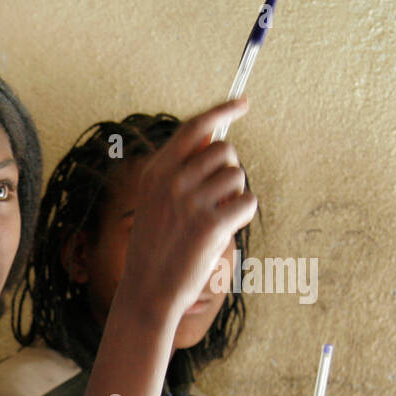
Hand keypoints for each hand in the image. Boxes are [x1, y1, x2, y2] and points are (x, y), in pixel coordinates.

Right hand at [120, 99, 258, 321]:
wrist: (147, 292)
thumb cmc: (156, 248)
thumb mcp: (156, 204)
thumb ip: (181, 171)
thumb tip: (214, 139)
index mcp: (155, 173)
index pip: (194, 128)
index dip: (222, 110)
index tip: (243, 103)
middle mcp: (171, 181)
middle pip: (225, 150)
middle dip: (229, 169)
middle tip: (217, 197)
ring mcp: (190, 202)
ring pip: (237, 177)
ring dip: (235, 196)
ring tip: (214, 220)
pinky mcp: (211, 225)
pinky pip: (248, 203)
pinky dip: (243, 216)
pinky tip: (223, 231)